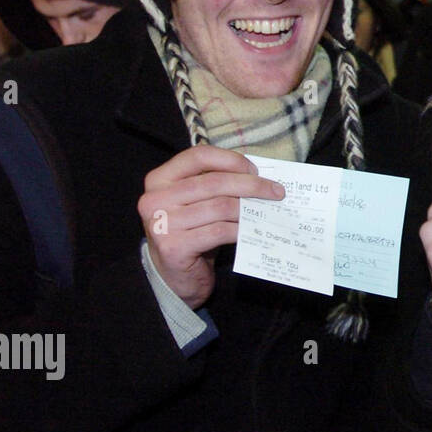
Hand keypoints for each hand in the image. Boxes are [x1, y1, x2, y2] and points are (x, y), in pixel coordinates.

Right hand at [137, 146, 284, 308]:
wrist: (175, 275)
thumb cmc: (192, 232)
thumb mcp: (197, 202)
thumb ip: (216, 184)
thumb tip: (258, 174)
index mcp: (159, 179)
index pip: (198, 156)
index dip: (231, 160)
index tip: (255, 170)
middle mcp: (155, 199)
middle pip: (214, 182)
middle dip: (251, 185)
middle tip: (276, 191)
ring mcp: (162, 224)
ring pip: (220, 207)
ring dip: (249, 208)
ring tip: (268, 210)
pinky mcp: (174, 247)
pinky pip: (219, 231)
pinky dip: (241, 229)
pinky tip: (252, 229)